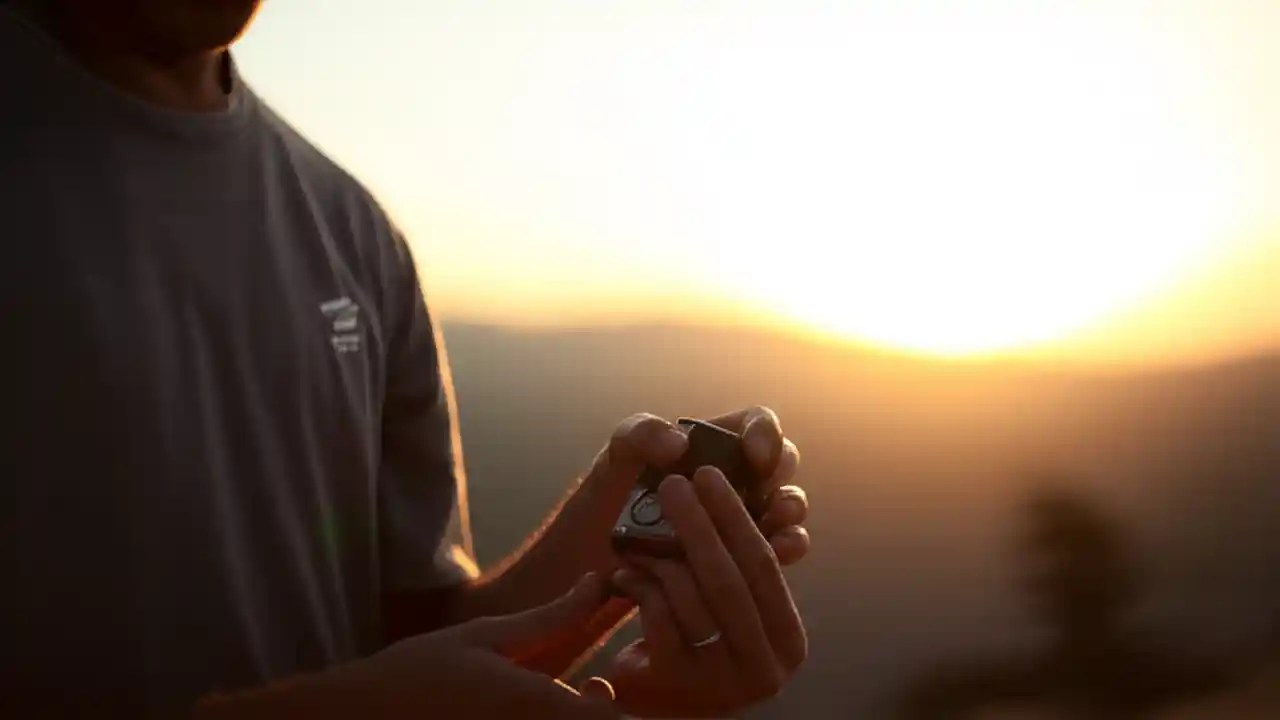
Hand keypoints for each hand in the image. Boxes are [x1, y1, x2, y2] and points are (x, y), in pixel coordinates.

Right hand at [193, 575, 619, 718]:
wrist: (355, 715)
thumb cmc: (417, 672)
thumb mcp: (483, 635)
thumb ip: (547, 617)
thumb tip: (597, 584)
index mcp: (534, 704)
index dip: (630, 716)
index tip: (618, 686)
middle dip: (604, 718)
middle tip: (595, 689)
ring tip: (571, 698)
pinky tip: (524, 713)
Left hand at [466, 406, 806, 679]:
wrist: (590, 560)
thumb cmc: (606, 497)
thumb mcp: (617, 457)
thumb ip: (640, 433)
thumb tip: (679, 444)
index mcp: (714, 443)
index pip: (757, 425)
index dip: (766, 435)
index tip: (755, 455)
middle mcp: (736, 478)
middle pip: (781, 470)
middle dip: (783, 483)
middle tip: (771, 500)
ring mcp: (740, 520)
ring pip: (785, 514)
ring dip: (790, 521)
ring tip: (778, 529)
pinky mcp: (736, 561)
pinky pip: (770, 556)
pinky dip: (780, 555)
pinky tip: (774, 558)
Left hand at [597, 466, 807, 717]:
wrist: (643, 697)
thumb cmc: (684, 631)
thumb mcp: (720, 595)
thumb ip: (736, 547)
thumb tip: (717, 474)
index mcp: (786, 637)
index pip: (766, 562)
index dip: (739, 514)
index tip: (708, 474)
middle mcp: (769, 666)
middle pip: (731, 576)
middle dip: (699, 521)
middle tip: (673, 483)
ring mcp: (727, 682)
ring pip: (693, 593)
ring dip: (661, 556)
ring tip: (641, 533)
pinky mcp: (681, 686)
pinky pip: (660, 615)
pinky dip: (639, 586)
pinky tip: (624, 575)